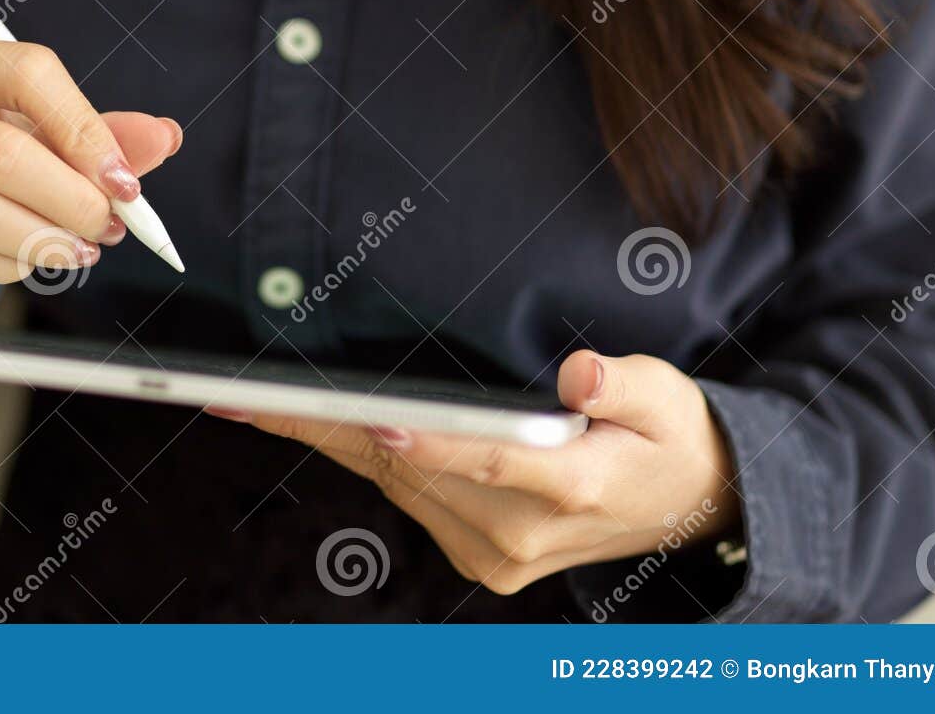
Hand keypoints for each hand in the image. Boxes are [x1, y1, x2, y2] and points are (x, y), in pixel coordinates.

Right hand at [0, 37, 181, 312]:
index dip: (85, 131)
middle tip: (106, 226)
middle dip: (69, 197)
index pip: (26, 73)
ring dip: (39, 237)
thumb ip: (98, 135)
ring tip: (78, 250)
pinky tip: (32, 261)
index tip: (124, 181)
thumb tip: (165, 138)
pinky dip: (6, 262)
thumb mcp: (34, 134)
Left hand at [212, 351, 737, 594]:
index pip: (493, 462)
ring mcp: (496, 553)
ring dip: (328, 440)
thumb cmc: (668, 438)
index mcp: (576, 489)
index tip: (378, 419)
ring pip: (394, 483)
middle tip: (249, 399)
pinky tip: (312, 424)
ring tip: (256, 403)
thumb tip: (578, 377)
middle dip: (329, 428)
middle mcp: (525, 534)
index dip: (433, 442)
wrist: (685, 506)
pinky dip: (359, 456)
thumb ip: (623, 386)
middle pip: (413, 470)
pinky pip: (403, 496)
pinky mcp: (478, 556)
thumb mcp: (668, 399)